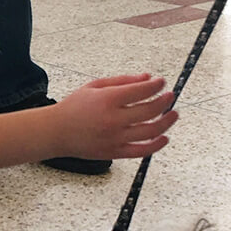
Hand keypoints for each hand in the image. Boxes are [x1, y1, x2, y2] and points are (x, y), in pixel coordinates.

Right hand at [53, 74, 177, 160]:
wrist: (56, 132)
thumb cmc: (74, 107)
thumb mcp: (95, 86)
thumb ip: (123, 81)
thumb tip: (148, 78)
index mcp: (107, 100)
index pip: (141, 91)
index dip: (156, 85)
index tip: (161, 82)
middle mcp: (113, 119)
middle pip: (150, 110)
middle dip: (165, 101)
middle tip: (170, 96)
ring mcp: (115, 138)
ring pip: (150, 131)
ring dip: (167, 122)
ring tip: (174, 114)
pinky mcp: (115, 152)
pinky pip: (141, 151)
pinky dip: (156, 145)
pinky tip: (165, 137)